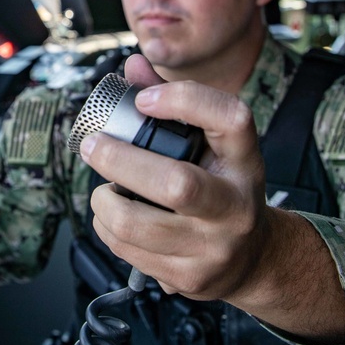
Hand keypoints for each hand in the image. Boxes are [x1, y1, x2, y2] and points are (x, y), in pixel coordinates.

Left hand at [81, 53, 269, 301]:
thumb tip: (132, 66)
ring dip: (104, 201)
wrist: (253, 258)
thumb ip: (174, 102)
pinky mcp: (189, 278)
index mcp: (245, 162)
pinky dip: (106, 229)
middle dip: (119, 161)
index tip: (143, 100)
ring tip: (103, 190)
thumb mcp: (212, 145)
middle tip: (92, 146)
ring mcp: (215, 247)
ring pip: (138, 224)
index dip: (183, 101)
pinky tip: (112, 217)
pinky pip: (128, 250)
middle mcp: (236, 206)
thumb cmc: (221, 186)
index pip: (230, 120)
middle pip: (175, 184)